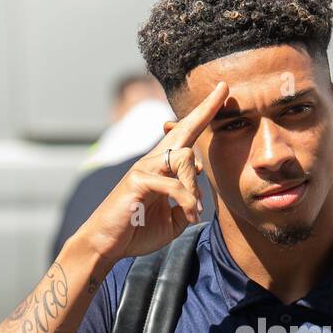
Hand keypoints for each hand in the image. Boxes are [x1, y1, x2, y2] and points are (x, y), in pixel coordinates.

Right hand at [76, 80, 229, 263]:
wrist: (107, 244)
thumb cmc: (137, 231)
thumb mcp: (173, 219)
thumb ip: (188, 203)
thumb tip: (199, 189)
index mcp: (162, 167)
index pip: (185, 135)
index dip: (203, 114)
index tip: (222, 92)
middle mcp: (153, 161)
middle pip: (184, 130)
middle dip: (205, 110)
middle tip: (224, 87)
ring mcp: (144, 168)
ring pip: (184, 158)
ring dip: (195, 188)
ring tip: (194, 211)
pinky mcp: (138, 180)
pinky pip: (174, 185)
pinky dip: (187, 202)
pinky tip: (189, 215)